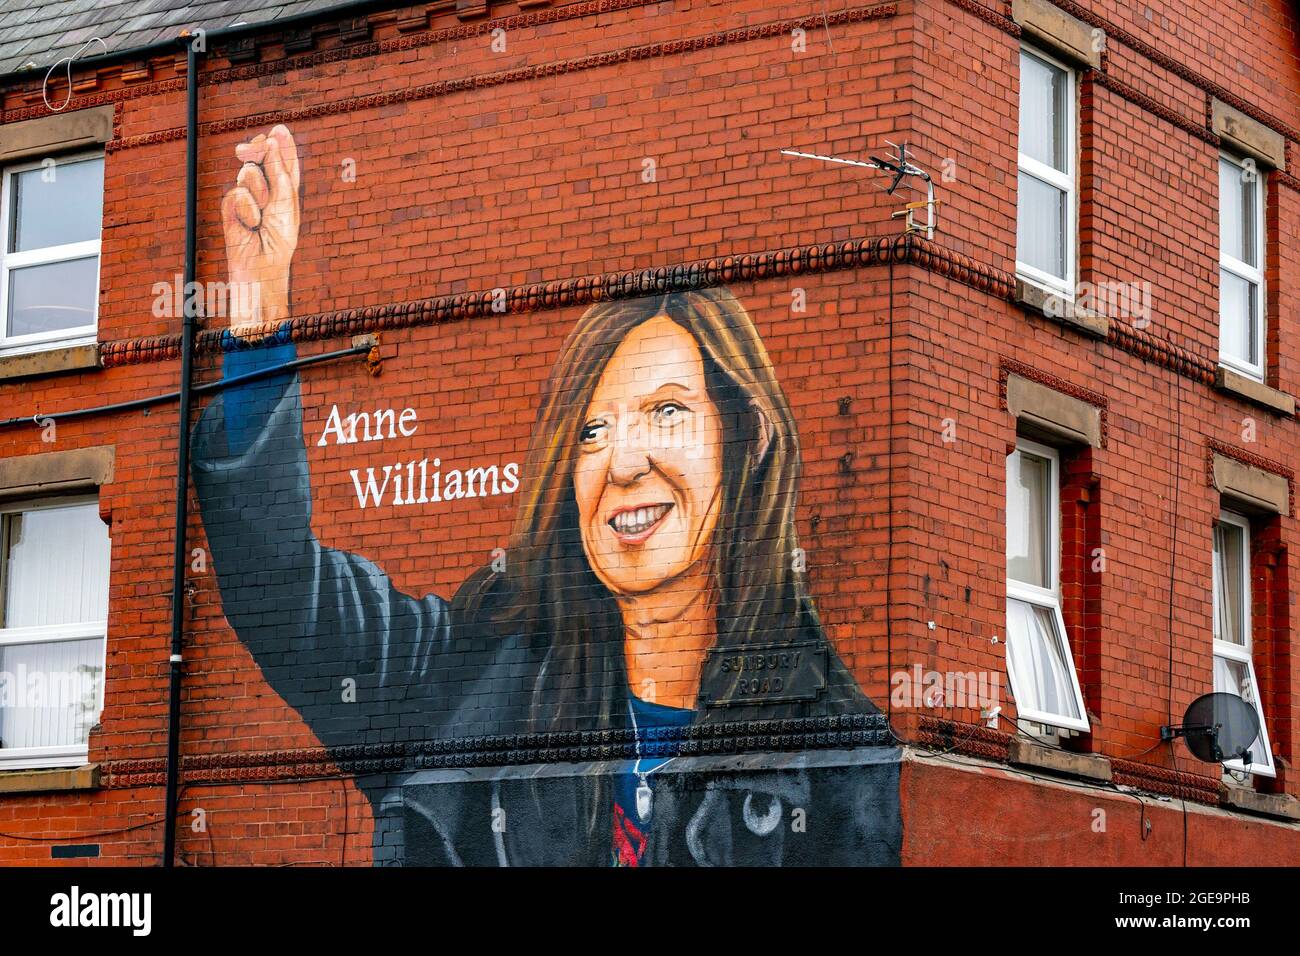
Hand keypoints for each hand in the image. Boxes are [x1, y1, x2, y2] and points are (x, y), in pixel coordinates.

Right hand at [220, 124, 299, 331]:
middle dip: (262, 151)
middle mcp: (265, 187)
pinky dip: (248, 209)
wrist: (264, 265)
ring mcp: (247, 194)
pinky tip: (251, 224)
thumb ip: (279, 173)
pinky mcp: (231, 205)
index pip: (283, 158)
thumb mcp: (286, 203)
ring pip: (249, 172)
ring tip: (264, 213)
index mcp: (284, 186)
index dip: (281, 143)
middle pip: (261, 155)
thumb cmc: (280, 238)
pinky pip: (237, 192)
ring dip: (260, 191)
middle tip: (259, 149)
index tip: (279, 129)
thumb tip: (269, 141)